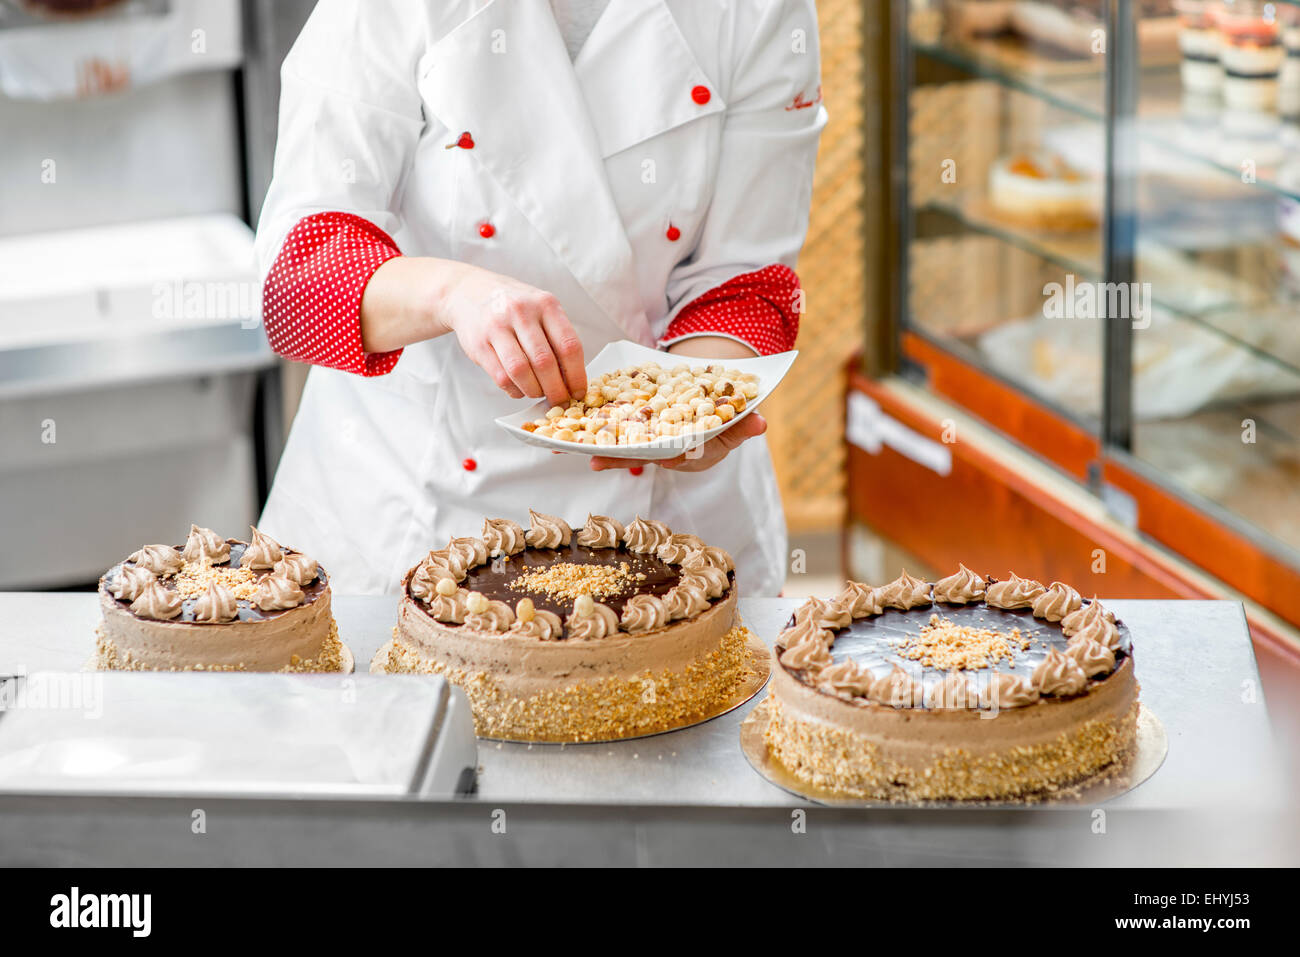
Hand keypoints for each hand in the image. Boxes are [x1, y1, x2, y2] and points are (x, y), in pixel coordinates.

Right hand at [360, 257, 585, 404]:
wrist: (468, 292)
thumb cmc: (514, 306)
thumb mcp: (540, 308)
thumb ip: (557, 337)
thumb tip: (573, 378)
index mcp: (545, 304)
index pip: (569, 346)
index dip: (576, 375)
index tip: (579, 391)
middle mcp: (521, 312)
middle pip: (545, 363)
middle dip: (556, 390)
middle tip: (560, 401)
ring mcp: (497, 327)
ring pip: (521, 372)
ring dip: (534, 391)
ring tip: (538, 393)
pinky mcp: (478, 344)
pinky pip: (501, 377)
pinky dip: (514, 390)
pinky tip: (519, 389)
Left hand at [589, 413, 766, 472]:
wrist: (707, 403)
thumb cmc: (722, 420)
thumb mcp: (736, 423)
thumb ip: (744, 425)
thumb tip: (760, 422)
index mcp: (694, 452)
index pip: (682, 455)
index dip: (672, 456)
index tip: (662, 458)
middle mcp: (671, 452)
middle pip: (645, 455)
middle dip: (623, 458)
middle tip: (598, 461)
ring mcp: (653, 443)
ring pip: (628, 447)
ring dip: (606, 450)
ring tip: (584, 455)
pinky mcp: (639, 430)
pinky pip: (619, 431)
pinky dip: (600, 432)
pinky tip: (578, 432)